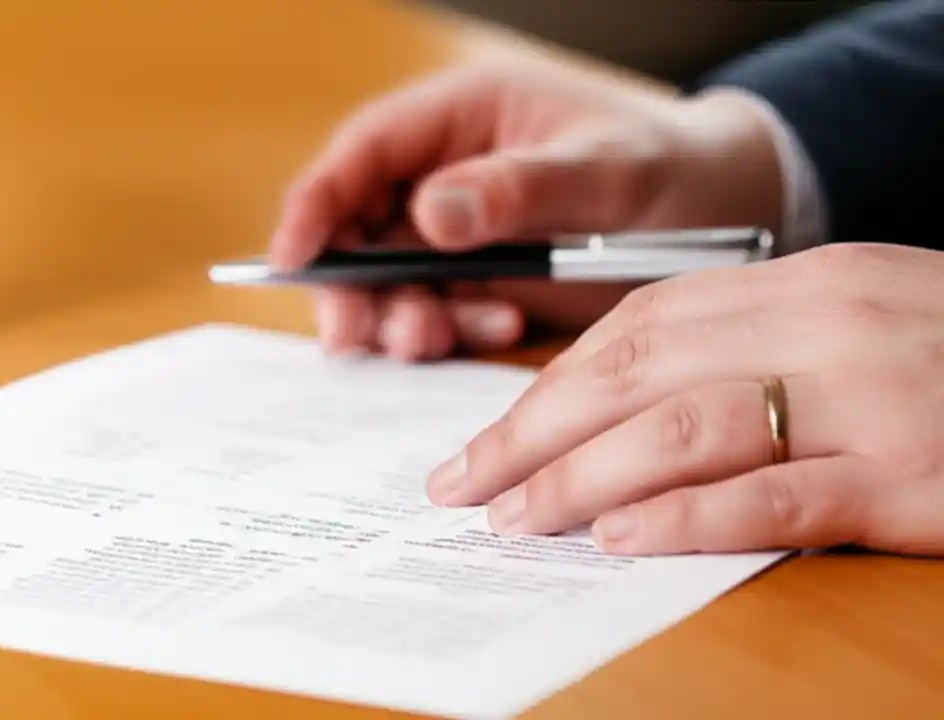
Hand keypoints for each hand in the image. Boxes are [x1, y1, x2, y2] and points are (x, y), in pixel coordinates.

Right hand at [269, 58, 785, 359]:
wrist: (726, 212)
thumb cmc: (669, 167)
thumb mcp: (603, 171)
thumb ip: (517, 188)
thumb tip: (429, 216)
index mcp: (461, 115)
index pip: (362, 152)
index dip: (315, 203)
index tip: (291, 257)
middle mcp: (445, 171)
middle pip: (356, 225)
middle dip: (350, 283)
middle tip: (361, 335)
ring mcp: (459, 229)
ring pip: (386, 278)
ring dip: (396, 315)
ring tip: (433, 336)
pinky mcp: (480, 278)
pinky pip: (432, 309)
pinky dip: (446, 330)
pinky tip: (496, 327)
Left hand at [426, 243, 943, 556]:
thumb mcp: (850, 324)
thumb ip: (745, 351)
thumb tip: (613, 418)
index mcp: (804, 281)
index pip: (638, 328)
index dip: (548, 386)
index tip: (485, 438)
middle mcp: (828, 325)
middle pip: (639, 374)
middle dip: (534, 433)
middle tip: (465, 486)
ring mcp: (874, 399)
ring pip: (688, 430)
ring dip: (584, 478)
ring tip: (518, 520)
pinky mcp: (913, 476)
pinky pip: (776, 495)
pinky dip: (687, 517)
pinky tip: (620, 540)